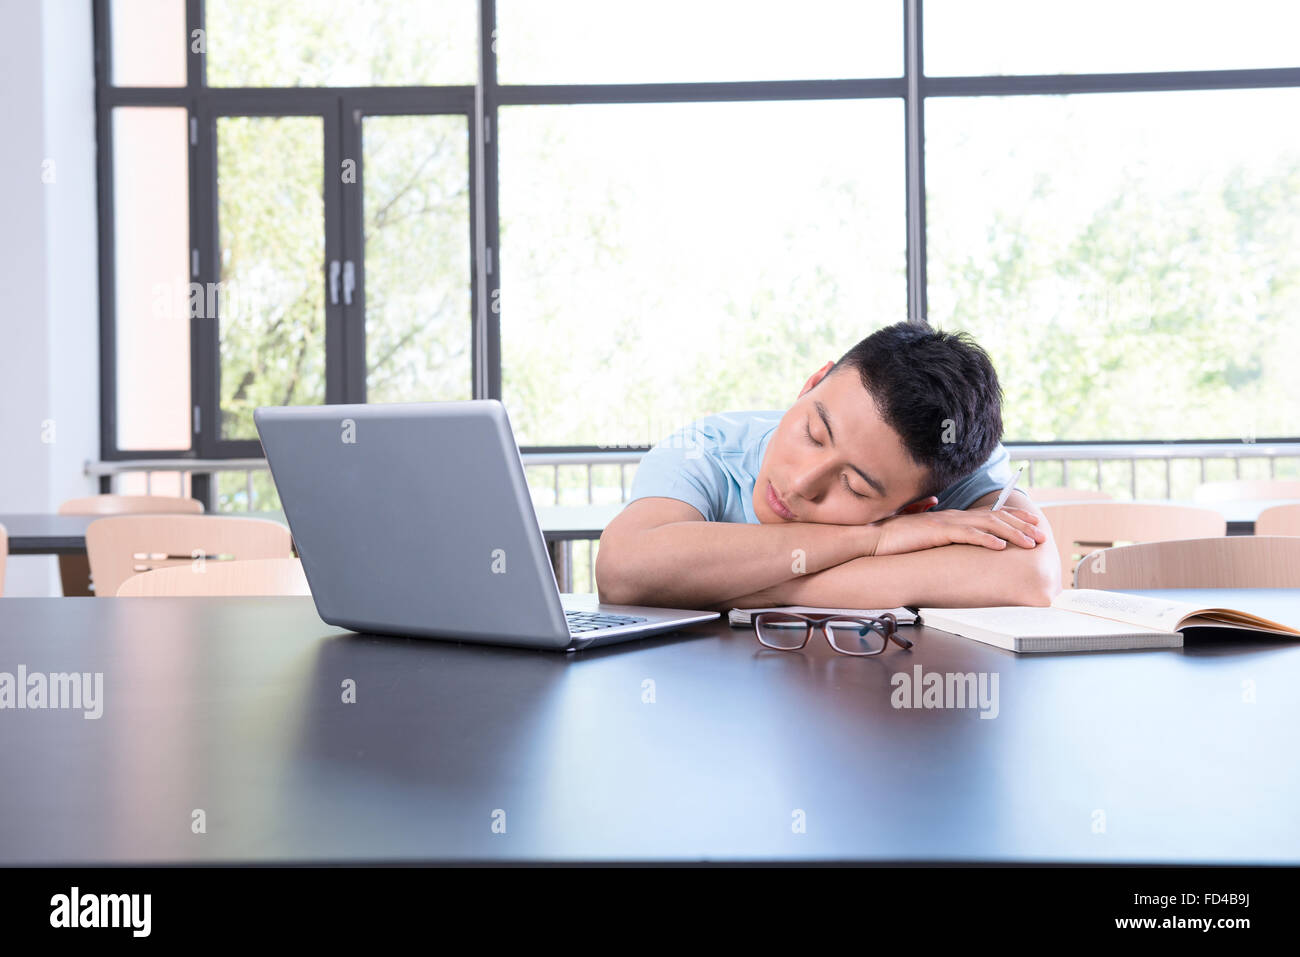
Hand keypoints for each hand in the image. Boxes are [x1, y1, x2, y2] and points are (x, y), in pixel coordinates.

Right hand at [870, 506, 1046, 556]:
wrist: (872, 537)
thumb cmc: (891, 534)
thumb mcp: (913, 523)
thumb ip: (924, 512)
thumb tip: (932, 502)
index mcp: (950, 516)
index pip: (987, 514)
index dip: (1011, 517)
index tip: (1029, 523)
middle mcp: (952, 516)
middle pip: (994, 517)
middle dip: (1021, 524)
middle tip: (1041, 532)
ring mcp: (946, 524)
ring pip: (988, 526)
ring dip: (1012, 534)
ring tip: (1031, 542)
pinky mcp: (938, 533)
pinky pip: (968, 536)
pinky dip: (986, 540)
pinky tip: (1001, 547)